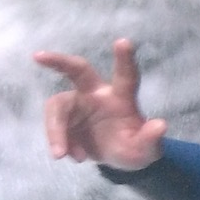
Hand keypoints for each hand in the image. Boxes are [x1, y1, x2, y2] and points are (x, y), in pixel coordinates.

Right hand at [34, 39, 166, 170]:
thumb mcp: (147, 151)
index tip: (124, 41)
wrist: (117, 158)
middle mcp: (98, 94)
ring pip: (57, 107)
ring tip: (63, 155)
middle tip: (38, 56)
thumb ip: (151, 140)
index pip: (126, 76)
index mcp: (122, 97)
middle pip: (79, 71)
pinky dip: (61, 144)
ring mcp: (77, 105)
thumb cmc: (134, 147)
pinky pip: (54, 127)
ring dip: (56, 131)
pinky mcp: (63, 118)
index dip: (125, 59)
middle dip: (60, 61)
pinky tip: (77, 157)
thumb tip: (161, 125)